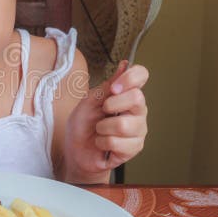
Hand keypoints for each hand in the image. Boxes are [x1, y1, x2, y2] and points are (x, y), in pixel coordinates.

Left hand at [64, 61, 148, 179]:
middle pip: (137, 98)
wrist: (76, 151)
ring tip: (100, 131)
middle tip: (102, 112)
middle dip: (110, 105)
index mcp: (127, 94)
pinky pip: (118, 142)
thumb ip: (107, 86)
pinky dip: (102, 142)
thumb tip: (125, 65)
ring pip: (124, 124)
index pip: (141, 75)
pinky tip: (102, 144)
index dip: (130, 78)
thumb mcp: (89, 102)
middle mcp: (137, 110)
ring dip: (102, 128)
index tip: (114, 88)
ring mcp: (139, 129)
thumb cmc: (83, 125)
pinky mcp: (135, 147)